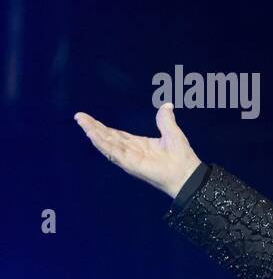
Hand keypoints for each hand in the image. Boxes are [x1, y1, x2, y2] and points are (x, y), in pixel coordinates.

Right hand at [74, 103, 201, 198]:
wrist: (187, 174)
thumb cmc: (181, 157)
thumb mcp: (172, 133)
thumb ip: (165, 120)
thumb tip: (167, 105)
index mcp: (137, 144)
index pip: (115, 134)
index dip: (101, 126)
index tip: (88, 117)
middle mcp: (130, 151)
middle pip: (107, 137)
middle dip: (92, 127)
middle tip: (79, 116)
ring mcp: (128, 158)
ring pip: (106, 144)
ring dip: (93, 133)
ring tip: (82, 122)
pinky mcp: (130, 164)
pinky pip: (113, 152)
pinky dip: (102, 143)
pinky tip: (92, 134)